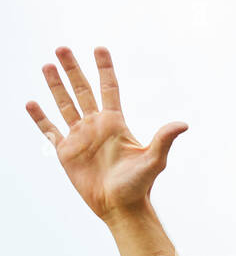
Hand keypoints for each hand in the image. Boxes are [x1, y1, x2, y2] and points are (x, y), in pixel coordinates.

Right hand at [26, 46, 187, 223]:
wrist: (121, 207)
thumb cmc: (140, 186)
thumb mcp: (153, 160)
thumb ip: (164, 139)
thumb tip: (183, 124)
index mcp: (115, 123)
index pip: (109, 88)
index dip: (104, 69)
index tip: (100, 48)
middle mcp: (96, 126)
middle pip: (82, 90)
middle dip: (73, 69)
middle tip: (62, 48)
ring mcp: (80, 137)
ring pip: (65, 104)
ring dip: (56, 86)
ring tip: (47, 65)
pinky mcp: (66, 152)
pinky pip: (49, 130)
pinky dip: (40, 118)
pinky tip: (32, 103)